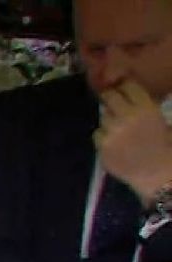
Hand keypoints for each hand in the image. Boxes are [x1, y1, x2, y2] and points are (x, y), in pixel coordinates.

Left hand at [96, 81, 171, 203]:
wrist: (158, 174)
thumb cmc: (164, 147)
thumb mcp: (160, 119)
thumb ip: (142, 107)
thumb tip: (127, 97)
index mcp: (145, 107)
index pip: (127, 85)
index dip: (123, 87)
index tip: (122, 90)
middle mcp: (126, 116)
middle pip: (109, 97)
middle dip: (111, 98)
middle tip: (114, 104)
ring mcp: (111, 132)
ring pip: (102, 116)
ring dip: (108, 120)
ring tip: (119, 130)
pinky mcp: (102, 147)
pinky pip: (97, 134)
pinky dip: (103, 136)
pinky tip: (114, 143)